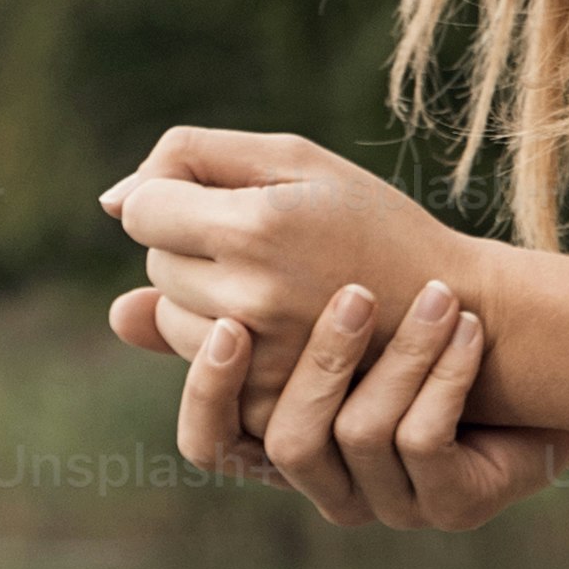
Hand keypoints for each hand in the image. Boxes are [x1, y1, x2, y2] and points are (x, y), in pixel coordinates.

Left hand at [98, 126, 480, 409]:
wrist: (455, 310)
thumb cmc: (370, 221)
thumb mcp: (296, 161)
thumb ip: (194, 159)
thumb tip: (112, 202)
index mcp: (255, 228)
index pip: (143, 210)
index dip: (172, 199)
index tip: (219, 202)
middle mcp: (251, 300)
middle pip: (156, 266)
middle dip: (191, 250)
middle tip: (266, 245)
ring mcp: (261, 363)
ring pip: (170, 323)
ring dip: (202, 304)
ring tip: (275, 287)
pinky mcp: (269, 409)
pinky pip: (204, 372)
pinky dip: (227, 353)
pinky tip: (278, 331)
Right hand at [175, 280, 568, 528]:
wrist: (528, 358)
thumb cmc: (408, 302)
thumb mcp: (317, 268)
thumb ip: (230, 253)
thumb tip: (120, 208)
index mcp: (278, 434)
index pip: (209, 444)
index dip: (209, 395)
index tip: (228, 325)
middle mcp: (324, 479)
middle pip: (289, 441)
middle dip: (324, 362)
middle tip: (354, 293)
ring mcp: (387, 501)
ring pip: (365, 439)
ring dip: (402, 359)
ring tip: (440, 300)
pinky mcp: (452, 504)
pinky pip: (429, 447)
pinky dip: (446, 381)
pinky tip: (466, 330)